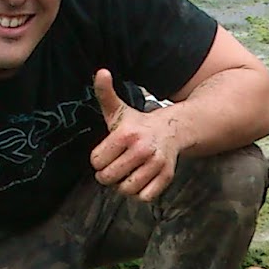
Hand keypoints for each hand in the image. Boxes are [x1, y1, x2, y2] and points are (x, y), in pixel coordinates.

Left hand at [90, 68, 178, 200]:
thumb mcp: (118, 110)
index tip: (106, 154)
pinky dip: (139, 193)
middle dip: (107, 176)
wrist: (172, 130)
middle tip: (114, 167)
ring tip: (127, 174)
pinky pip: (144, 197)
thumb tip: (101, 71)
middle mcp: (142, 149)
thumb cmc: (138, 124)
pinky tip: (139, 181)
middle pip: (108, 178)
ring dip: (123, 185)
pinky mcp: (166, 176)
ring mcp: (156, 164)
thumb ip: (105, 93)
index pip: (96, 161)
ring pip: (126, 189)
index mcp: (126, 134)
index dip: (98, 160)